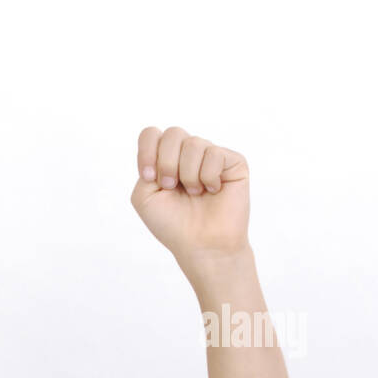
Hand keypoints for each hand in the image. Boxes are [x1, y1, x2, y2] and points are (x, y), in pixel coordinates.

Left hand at [130, 126, 250, 266]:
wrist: (201, 244)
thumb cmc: (173, 224)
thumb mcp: (144, 197)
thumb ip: (144, 167)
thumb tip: (165, 148)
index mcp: (165, 160)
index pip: (151, 134)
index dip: (147, 151)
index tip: (149, 178)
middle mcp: (188, 154)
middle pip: (173, 133)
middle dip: (167, 163)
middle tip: (171, 187)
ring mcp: (211, 156)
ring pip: (193, 143)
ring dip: (187, 175)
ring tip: (194, 193)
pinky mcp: (232, 161)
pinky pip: (214, 154)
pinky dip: (207, 176)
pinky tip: (212, 190)